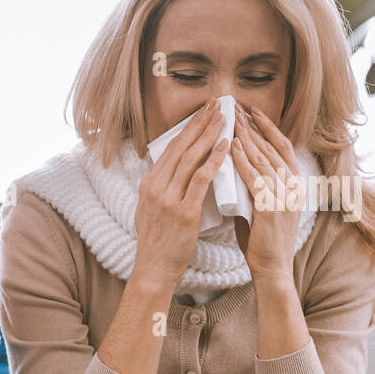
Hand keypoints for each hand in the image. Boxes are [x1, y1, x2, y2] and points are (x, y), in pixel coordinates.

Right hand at [131, 100, 229, 286]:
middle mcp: (155, 188)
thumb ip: (161, 190)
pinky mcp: (183, 212)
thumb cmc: (158, 243)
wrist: (154, 268)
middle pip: (180, 148)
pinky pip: (201, 180)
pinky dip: (214, 161)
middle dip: (199, 124)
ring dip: (209, 136)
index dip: (187, 129)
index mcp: (148, 185)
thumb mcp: (150, 210)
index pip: (170, 149)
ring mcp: (168, 199)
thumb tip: (173, 173)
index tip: (202, 113)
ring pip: (190, 159)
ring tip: (225, 118)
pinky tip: (226, 147)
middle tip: (216, 105)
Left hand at [230, 106, 302, 284]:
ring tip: (232, 118)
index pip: (281, 147)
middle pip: (272, 147)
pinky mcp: (272, 208)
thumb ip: (252, 189)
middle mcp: (293, 186)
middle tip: (237, 106)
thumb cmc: (262, 242)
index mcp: (293, 184)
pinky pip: (255, 178)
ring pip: (264, 158)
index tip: (252, 111)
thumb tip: (233, 173)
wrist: (272, 269)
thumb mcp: (259, 208)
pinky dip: (244, 160)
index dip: (267, 127)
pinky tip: (232, 146)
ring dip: (247, 136)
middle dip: (254, 126)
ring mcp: (285, 196)